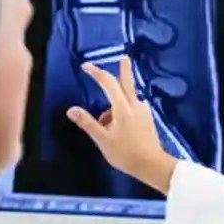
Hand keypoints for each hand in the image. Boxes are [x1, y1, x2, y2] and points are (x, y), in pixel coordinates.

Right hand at [66, 56, 177, 192]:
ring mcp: (144, 112)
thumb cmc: (126, 153)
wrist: (152, 165)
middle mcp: (135, 105)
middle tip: (124, 58)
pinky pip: (132, 110)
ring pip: (127, 101)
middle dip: (124, 70)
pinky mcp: (148, 119)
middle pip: (127, 83)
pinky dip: (123, 113)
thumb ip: (87, 123)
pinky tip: (119, 129)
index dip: (97, 73)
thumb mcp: (103, 140)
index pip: (108, 83)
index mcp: (123, 108)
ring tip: (106, 127)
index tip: (86, 66)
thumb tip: (71, 110)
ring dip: (115, 106)